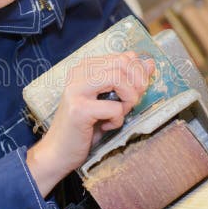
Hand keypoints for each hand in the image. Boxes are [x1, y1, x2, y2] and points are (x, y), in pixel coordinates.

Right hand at [26, 51, 154, 195]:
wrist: (59, 151)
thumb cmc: (85, 126)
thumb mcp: (110, 99)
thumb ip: (128, 80)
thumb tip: (149, 64)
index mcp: (84, 67)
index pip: (122, 57)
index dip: (138, 74)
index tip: (136, 92)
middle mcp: (77, 73)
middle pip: (122, 64)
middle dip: (136, 85)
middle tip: (130, 103)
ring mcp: (76, 90)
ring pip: (118, 79)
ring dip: (128, 99)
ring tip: (119, 113)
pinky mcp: (79, 109)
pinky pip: (114, 108)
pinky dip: (117, 120)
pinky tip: (105, 126)